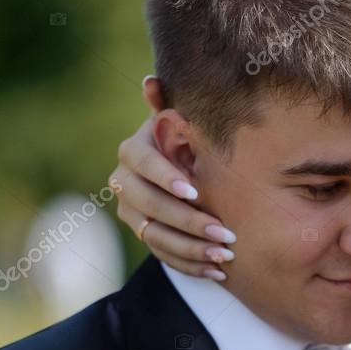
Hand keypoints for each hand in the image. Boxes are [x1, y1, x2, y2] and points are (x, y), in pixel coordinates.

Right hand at [111, 111, 235, 280]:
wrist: (178, 168)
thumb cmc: (185, 140)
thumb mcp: (181, 123)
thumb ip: (170, 108)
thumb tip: (152, 80)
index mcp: (133, 152)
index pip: (142, 164)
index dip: (165, 177)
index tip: (194, 190)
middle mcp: (124, 183)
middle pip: (150, 207)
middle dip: (189, 222)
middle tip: (225, 233)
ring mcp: (132, 213)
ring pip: (157, 237)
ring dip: (193, 249)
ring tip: (226, 255)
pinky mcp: (145, 236)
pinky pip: (164, 256)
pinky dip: (191, 265)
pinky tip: (218, 269)